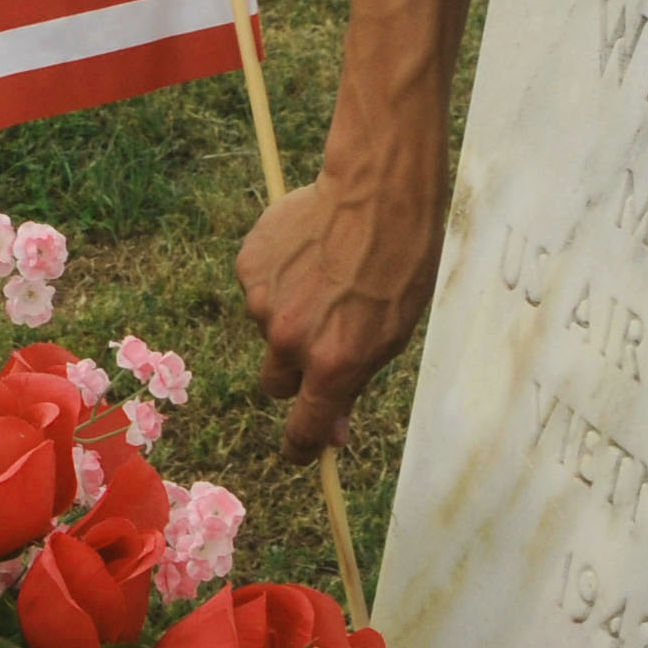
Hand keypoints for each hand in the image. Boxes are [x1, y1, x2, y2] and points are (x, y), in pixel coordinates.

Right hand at [237, 172, 445, 460]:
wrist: (376, 195)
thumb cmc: (400, 268)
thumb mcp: (390, 337)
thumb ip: (354, 384)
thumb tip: (332, 433)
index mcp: (333, 363)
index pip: (304, 428)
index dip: (301, 446)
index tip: (301, 451)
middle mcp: (291, 339)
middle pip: (276, 382)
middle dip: (294, 371)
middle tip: (324, 335)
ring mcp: (263, 302)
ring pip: (269, 328)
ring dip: (290, 315)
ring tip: (326, 276)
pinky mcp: (248, 267)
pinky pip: (259, 289)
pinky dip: (278, 279)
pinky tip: (308, 253)